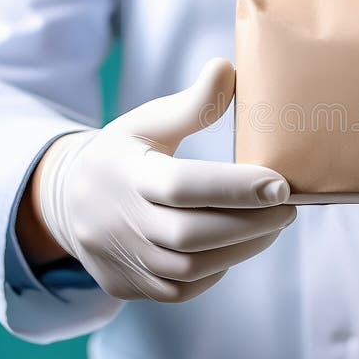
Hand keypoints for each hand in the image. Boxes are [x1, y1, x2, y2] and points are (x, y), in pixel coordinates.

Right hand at [30, 59, 295, 300]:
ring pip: (190, 268)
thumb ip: (190, 104)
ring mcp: (123, 260)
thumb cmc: (122, 155)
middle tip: (289, 207)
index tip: (281, 184)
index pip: (182, 186)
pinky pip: (180, 290)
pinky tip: (239, 246)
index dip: (234, 188)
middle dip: (250, 223)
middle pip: (191, 235)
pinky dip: (216, 271)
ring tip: (275, 224)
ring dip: (242, 248)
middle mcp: (121, 223)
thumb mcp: (146, 122)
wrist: (69, 204)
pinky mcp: (129, 286)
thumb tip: (227, 69)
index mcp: (128, 174)